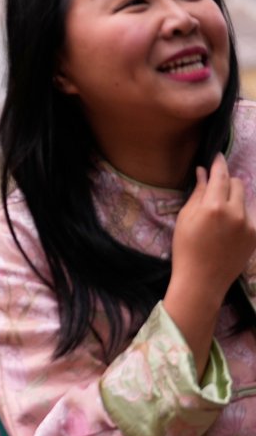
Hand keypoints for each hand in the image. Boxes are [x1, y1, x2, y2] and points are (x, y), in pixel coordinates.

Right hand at [170, 153, 254, 304]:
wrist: (202, 280)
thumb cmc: (186, 249)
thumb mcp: (185, 218)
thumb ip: (197, 193)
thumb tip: (203, 172)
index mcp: (213, 206)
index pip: (220, 175)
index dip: (219, 163)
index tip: (217, 156)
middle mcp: (236, 212)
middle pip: (237, 183)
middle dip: (226, 182)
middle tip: (214, 190)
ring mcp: (249, 224)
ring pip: (245, 198)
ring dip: (234, 198)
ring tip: (221, 212)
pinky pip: (250, 214)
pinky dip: (241, 214)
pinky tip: (228, 227)